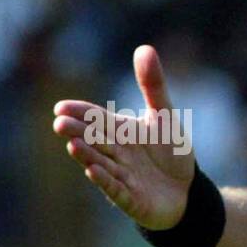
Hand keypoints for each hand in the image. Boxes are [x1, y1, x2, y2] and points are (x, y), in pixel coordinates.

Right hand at [52, 45, 195, 228]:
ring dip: (87, 155)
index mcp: (120, 131)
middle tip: (59, 123)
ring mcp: (121, 176)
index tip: (60, 107)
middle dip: (78, 132)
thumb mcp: (165, 116)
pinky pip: (116, 189)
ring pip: (101, 163)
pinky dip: (106, 181)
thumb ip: (153, 86)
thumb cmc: (170, 152)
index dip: (80, 113)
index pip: (96, 119)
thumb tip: (145, 47)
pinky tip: (93, 171)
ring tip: (73, 145)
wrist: (187, 190)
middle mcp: (116, 153)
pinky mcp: (131, 199)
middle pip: (94, 140)